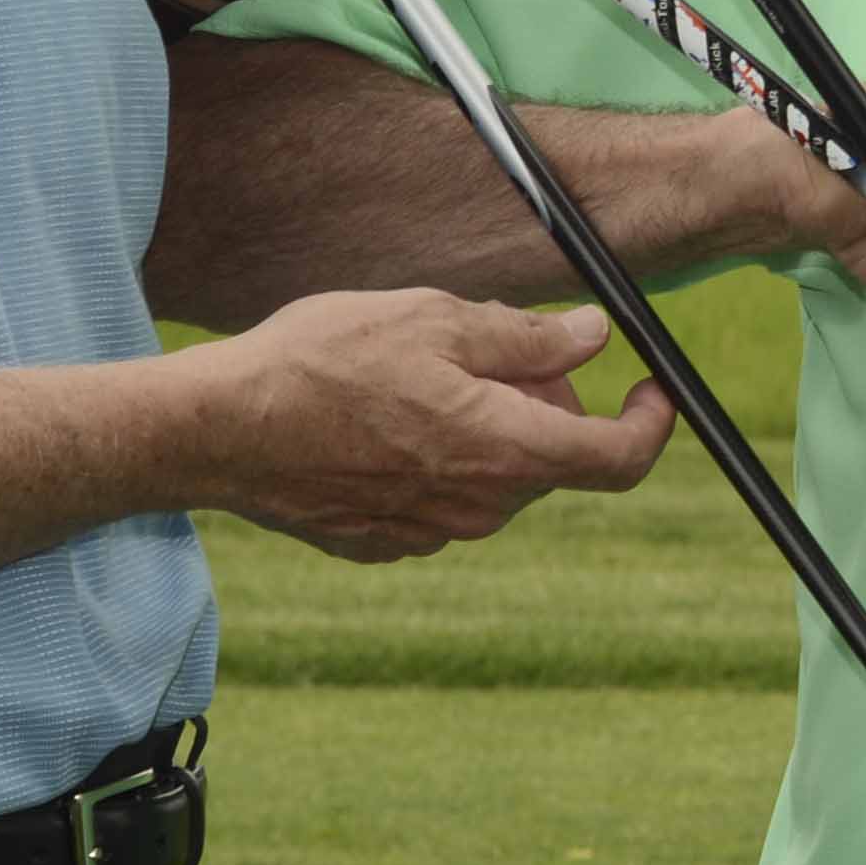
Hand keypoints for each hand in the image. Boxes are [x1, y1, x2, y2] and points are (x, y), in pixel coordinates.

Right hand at [186, 289, 671, 558]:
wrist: (215, 431)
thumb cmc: (318, 363)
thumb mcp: (433, 320)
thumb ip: (525, 337)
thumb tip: (591, 338)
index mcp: (502, 450)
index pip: (618, 460)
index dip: (650, 423)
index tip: (650, 389)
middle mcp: (476, 507)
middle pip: (552, 459)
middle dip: (545, 406)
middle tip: (491, 353)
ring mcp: (428, 534)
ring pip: (497, 480)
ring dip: (486, 432)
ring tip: (418, 381)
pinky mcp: (384, 544)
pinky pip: (441, 501)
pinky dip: (435, 461)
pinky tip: (380, 423)